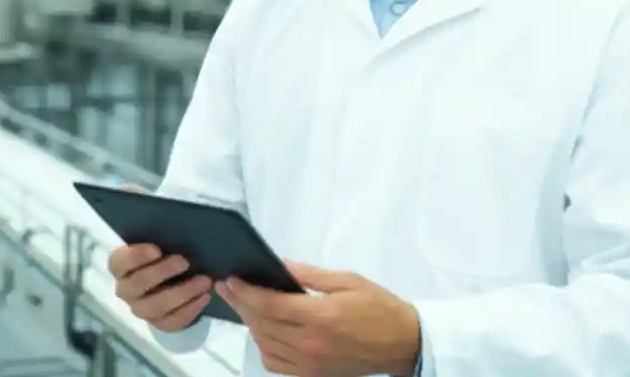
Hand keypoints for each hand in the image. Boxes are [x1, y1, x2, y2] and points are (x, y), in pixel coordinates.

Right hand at [106, 186, 212, 332]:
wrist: (181, 267)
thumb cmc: (166, 240)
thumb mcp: (156, 219)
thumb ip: (140, 203)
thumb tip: (126, 189)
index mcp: (121, 264)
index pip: (118, 262)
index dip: (135, 256)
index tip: (156, 246)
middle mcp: (126, 289)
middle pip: (135, 287)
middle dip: (161, 273)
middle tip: (186, 260)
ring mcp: (143, 308)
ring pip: (155, 307)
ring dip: (180, 293)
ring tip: (205, 280)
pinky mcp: (161, 322)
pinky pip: (172, 323)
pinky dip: (189, 311)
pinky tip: (206, 297)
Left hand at [216, 262, 420, 376]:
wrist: (403, 343)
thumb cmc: (379, 307)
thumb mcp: (347, 280)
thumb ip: (309, 275)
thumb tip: (279, 264)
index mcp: (320, 317)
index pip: (270, 305)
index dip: (246, 292)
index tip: (231, 279)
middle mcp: (310, 344)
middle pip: (262, 324)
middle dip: (241, 303)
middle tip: (226, 286)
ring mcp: (310, 364)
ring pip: (264, 344)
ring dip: (250, 324)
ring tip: (244, 303)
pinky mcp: (312, 375)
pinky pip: (276, 363)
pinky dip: (263, 346)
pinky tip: (263, 330)